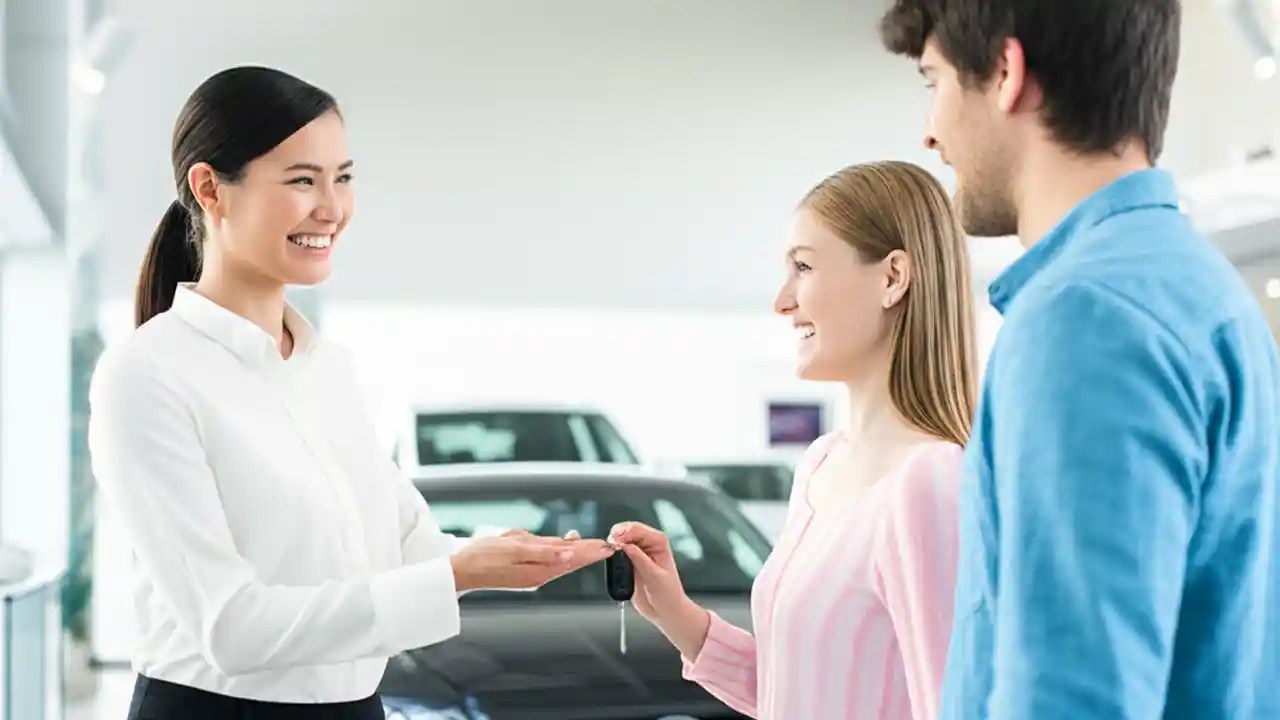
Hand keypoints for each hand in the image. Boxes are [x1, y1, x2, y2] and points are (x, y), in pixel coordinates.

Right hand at [450, 530, 613, 592]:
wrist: (460, 570)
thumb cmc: (483, 557)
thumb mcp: (514, 548)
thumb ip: (543, 551)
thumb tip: (569, 553)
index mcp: (539, 571)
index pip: (573, 559)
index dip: (591, 551)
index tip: (608, 546)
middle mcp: (538, 575)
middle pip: (570, 561)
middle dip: (590, 552)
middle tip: (609, 545)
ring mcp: (531, 574)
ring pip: (561, 561)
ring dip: (578, 553)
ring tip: (595, 546)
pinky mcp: (524, 570)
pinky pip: (549, 561)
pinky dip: (562, 552)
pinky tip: (567, 545)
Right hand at [608, 522, 690, 621]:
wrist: (664, 610)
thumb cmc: (667, 594)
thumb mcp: (654, 576)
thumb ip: (639, 560)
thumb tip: (625, 546)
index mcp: (659, 542)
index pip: (640, 530)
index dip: (626, 532)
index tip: (615, 540)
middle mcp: (649, 544)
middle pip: (629, 531)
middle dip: (618, 535)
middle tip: (610, 544)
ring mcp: (639, 553)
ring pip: (622, 540)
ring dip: (614, 543)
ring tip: (609, 550)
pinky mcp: (630, 562)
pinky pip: (618, 552)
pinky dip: (613, 553)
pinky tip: (611, 557)